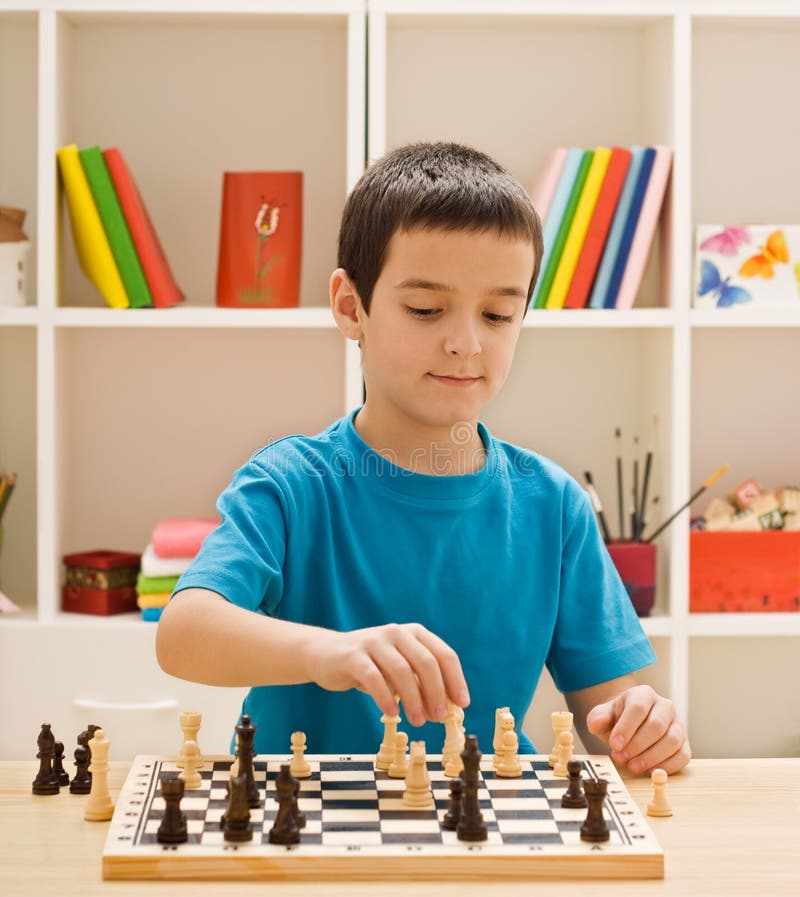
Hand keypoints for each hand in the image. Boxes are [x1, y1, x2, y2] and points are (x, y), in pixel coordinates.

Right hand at [309, 623, 469, 725]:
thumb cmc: (370, 666)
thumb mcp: (399, 671)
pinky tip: (392, 713)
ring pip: (402, 670)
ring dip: (414, 699)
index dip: (455, 681)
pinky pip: (374, 677)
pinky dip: (386, 697)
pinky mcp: (353, 655)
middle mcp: (397, 632)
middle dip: (437, 692)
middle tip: (439, 717)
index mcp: (414, 633)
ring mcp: (374, 641)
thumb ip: (420, 684)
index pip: (444, 655)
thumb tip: (445, 711)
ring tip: (418, 721)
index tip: (461, 705)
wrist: (326, 655)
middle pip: (426, 662)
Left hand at [585, 684, 689, 774]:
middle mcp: (664, 706)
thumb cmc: (617, 719)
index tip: (614, 745)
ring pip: (672, 741)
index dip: (626, 728)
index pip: (638, 708)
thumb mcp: (603, 715)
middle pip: (656, 725)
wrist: (629, 725)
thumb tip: (596, 724)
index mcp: (644, 694)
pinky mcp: (684, 743)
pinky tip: (650, 771)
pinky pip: (683, 755)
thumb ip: (598, 717)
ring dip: (651, 757)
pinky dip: (668, 766)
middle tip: (620, 758)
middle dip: (637, 745)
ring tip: (633, 766)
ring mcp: (677, 724)